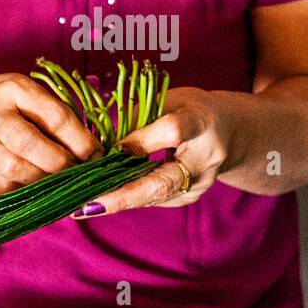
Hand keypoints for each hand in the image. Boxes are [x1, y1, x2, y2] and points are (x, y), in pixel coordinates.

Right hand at [0, 73, 103, 191]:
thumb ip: (55, 116)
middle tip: (79, 173)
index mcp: (15, 89)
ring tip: (59, 182)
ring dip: (44, 181)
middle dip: (62, 164)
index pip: (55, 116)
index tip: (98, 155)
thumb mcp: (25, 95)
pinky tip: (38, 187)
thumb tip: (94, 152)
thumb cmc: (2, 105)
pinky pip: (4, 186)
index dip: (82, 141)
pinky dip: (26, 190)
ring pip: (15, 169)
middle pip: (32, 144)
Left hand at [72, 87, 229, 216]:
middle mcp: (204, 159)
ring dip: (116, 201)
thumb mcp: (167, 101)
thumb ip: (137, 119)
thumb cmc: (189, 110)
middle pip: (162, 182)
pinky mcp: (189, 198)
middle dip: (122, 196)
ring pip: (153, 196)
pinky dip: (126, 199)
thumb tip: (101, 145)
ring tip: (81, 205)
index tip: (112, 150)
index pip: (173, 131)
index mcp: (200, 122)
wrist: (226, 133)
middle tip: (87, 206)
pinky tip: (100, 201)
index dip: (141, 141)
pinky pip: (153, 199)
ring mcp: (199, 184)